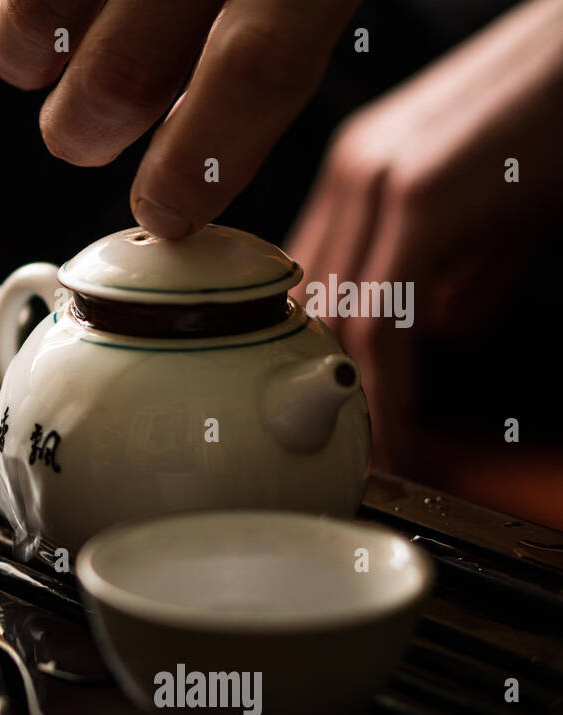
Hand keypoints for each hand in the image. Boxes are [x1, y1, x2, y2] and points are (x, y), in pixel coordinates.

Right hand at [0, 0, 358, 236]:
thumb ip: (264, 34)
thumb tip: (188, 166)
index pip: (253, 70)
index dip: (200, 160)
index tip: (164, 211)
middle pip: (120, 80)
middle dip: (89, 131)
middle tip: (89, 129)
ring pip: (26, 43)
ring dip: (29, 62)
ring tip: (57, 29)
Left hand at [286, 0, 562, 471]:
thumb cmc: (562, 120)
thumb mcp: (500, 205)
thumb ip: (459, 269)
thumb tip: (440, 333)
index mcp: (359, 171)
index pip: (312, 285)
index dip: (319, 360)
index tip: (335, 414)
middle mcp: (353, 171)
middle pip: (312, 307)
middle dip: (329, 389)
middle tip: (352, 451)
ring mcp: (377, 178)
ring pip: (337, 320)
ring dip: (355, 403)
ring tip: (378, 459)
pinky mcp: (420, 195)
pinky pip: (382, 319)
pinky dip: (387, 391)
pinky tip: (401, 436)